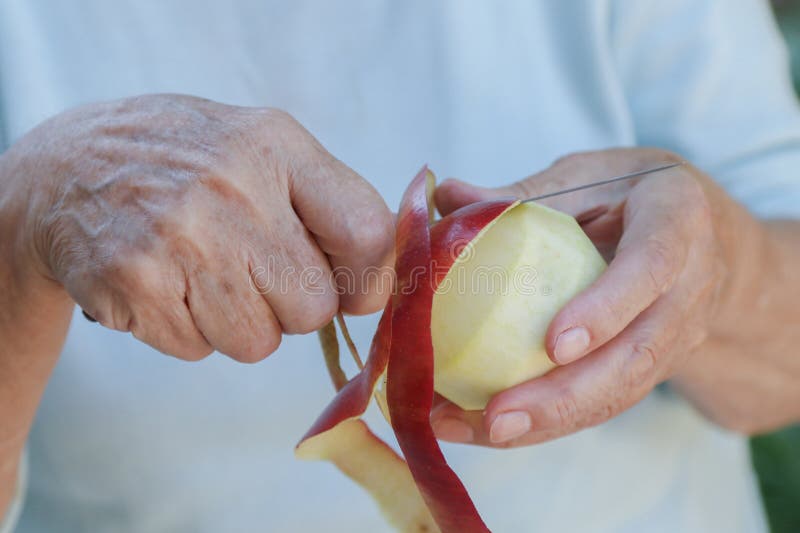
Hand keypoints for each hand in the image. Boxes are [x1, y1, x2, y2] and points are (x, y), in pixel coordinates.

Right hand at [4, 94, 393, 361]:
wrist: (68, 170)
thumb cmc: (186, 163)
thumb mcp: (261, 146)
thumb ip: (327, 202)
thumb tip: (378, 285)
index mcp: (274, 146)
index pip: (364, 231)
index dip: (370, 279)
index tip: (354, 289)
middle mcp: (230, 188)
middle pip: (313, 307)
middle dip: (292, 305)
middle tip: (254, 270)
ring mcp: (178, 238)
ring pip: (258, 341)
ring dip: (239, 322)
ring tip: (205, 273)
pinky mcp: (135, 285)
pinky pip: (200, 349)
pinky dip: (190, 330)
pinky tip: (168, 283)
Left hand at [430, 148, 749, 445]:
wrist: (706, 236)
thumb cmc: (635, 193)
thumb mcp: (588, 176)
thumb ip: (522, 193)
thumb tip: (444, 197)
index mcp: (677, 221)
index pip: (652, 265)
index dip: (607, 308)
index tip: (555, 345)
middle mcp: (689, 288)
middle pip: (637, 355)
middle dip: (566, 397)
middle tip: (498, 418)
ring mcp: (677, 337)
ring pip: (620, 392)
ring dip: (550, 423)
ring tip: (481, 432)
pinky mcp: (652, 368)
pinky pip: (604, 402)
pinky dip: (548, 422)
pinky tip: (489, 428)